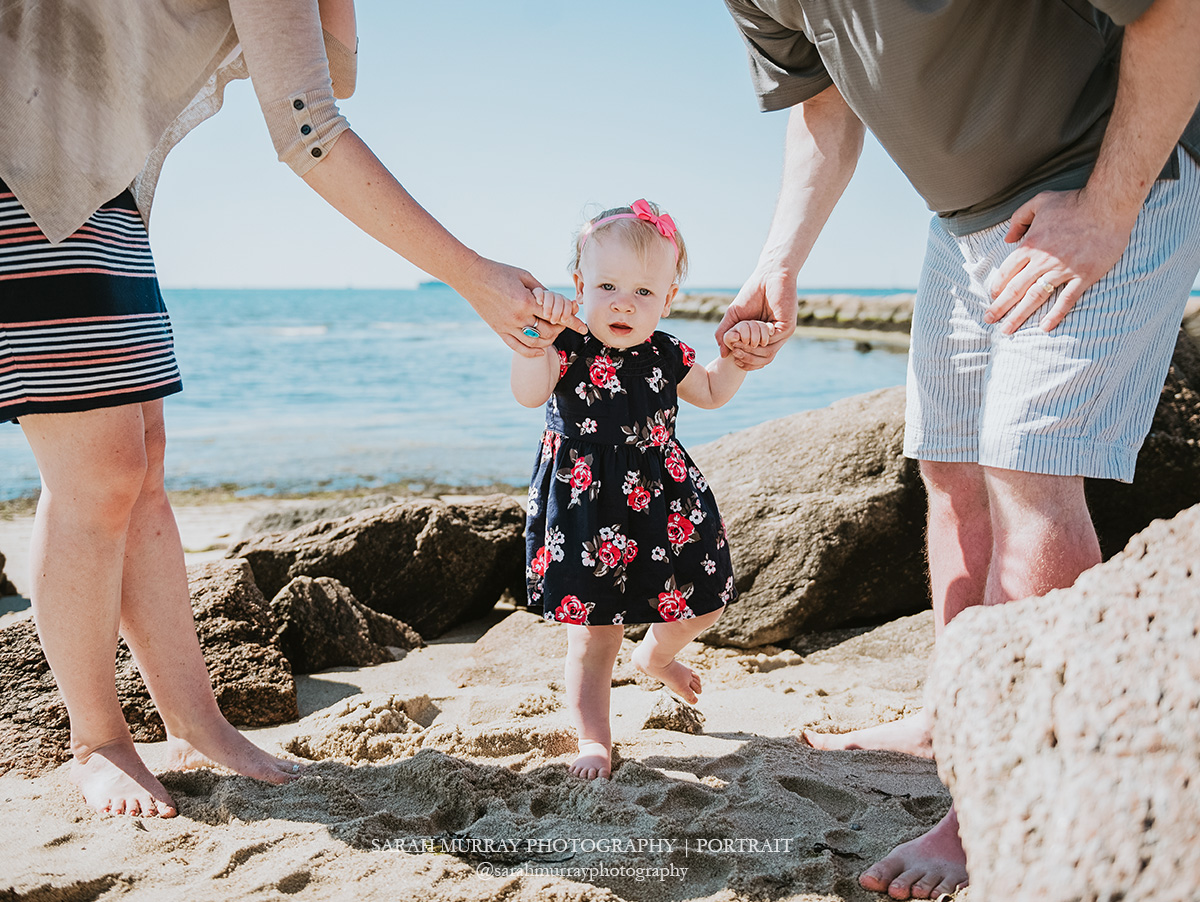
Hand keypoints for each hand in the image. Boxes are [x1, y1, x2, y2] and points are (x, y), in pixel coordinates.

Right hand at [453, 255, 587, 356]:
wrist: (472, 277)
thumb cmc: (499, 271)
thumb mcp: (524, 276)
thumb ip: (541, 290)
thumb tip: (556, 301)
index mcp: (526, 301)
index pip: (556, 315)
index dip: (571, 321)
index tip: (583, 326)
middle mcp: (518, 317)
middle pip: (547, 332)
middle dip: (560, 329)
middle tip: (564, 324)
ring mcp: (507, 326)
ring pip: (534, 342)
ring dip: (548, 341)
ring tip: (553, 335)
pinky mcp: (499, 330)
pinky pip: (517, 347)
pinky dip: (531, 351)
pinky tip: (541, 351)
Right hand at [714, 269, 796, 369]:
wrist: (768, 276)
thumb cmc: (751, 294)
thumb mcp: (733, 316)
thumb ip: (725, 333)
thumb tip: (723, 354)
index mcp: (763, 338)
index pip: (757, 359)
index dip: (744, 362)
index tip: (733, 358)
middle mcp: (774, 339)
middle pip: (763, 361)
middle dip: (746, 359)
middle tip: (736, 352)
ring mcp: (782, 334)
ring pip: (768, 355)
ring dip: (751, 352)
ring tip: (740, 345)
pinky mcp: (787, 327)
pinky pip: (771, 342)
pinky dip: (758, 339)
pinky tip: (750, 332)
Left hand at [986, 188, 1137, 333]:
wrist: (1108, 204)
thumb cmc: (1074, 202)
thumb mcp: (1040, 201)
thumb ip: (1019, 218)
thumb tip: (1007, 238)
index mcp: (1031, 245)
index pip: (1007, 271)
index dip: (997, 287)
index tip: (992, 298)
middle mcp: (1043, 261)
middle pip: (1016, 289)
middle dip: (1000, 307)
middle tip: (989, 320)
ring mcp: (1063, 270)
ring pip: (1035, 297)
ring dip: (1019, 315)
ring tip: (1007, 330)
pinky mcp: (1084, 275)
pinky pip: (1067, 299)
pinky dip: (1055, 314)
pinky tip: (1045, 327)